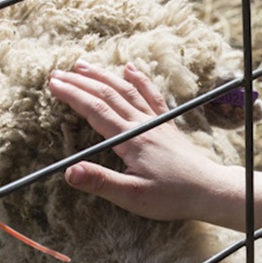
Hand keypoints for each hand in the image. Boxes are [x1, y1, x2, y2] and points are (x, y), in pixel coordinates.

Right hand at [48, 61, 234, 221]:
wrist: (209, 190)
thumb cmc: (172, 196)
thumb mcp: (132, 196)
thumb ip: (101, 182)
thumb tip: (70, 171)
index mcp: (131, 140)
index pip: (95, 110)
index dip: (72, 95)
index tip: (52, 84)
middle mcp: (143, 124)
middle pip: (107, 95)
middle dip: (80, 82)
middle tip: (57, 73)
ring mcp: (156, 122)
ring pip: (126, 91)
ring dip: (103, 76)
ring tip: (83, 65)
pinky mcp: (167, 125)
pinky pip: (151, 96)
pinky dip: (139, 80)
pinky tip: (130, 69)